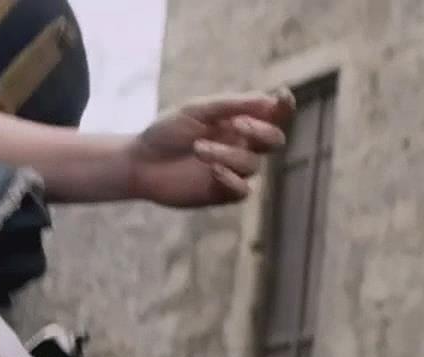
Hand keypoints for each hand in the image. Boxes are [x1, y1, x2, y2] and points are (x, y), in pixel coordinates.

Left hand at [125, 89, 294, 206]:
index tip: (282, 97)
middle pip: (274, 140)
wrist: (140, 162)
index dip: (283, 107)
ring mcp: (234, 170)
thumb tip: (268, 99)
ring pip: (253, 164)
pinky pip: (243, 190)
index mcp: (238, 121)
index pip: (272, 115)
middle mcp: (241, 145)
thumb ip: (231, 105)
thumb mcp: (196, 110)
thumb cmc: (166, 132)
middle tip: (237, 123)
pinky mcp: (222, 193)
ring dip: (229, 153)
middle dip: (262, 131)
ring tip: (198, 148)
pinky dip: (231, 179)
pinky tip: (213, 171)